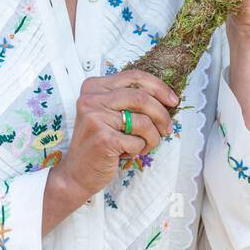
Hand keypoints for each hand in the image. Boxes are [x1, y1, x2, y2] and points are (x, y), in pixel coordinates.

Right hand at [50, 69, 178, 201]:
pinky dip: (139, 150)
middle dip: (162, 114)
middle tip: (167, 128)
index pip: (135, 76)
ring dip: (153, 137)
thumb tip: (166, 98)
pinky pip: (137, 141)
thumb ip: (129, 100)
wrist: (76, 173)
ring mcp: (95, 118)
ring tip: (146, 145)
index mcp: (94, 86)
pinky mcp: (103, 139)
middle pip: (142, 97)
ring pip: (143, 121)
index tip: (173, 100)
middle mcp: (91, 98)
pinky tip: (128, 153)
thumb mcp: (110, 113)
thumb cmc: (99, 142)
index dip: (159, 87)